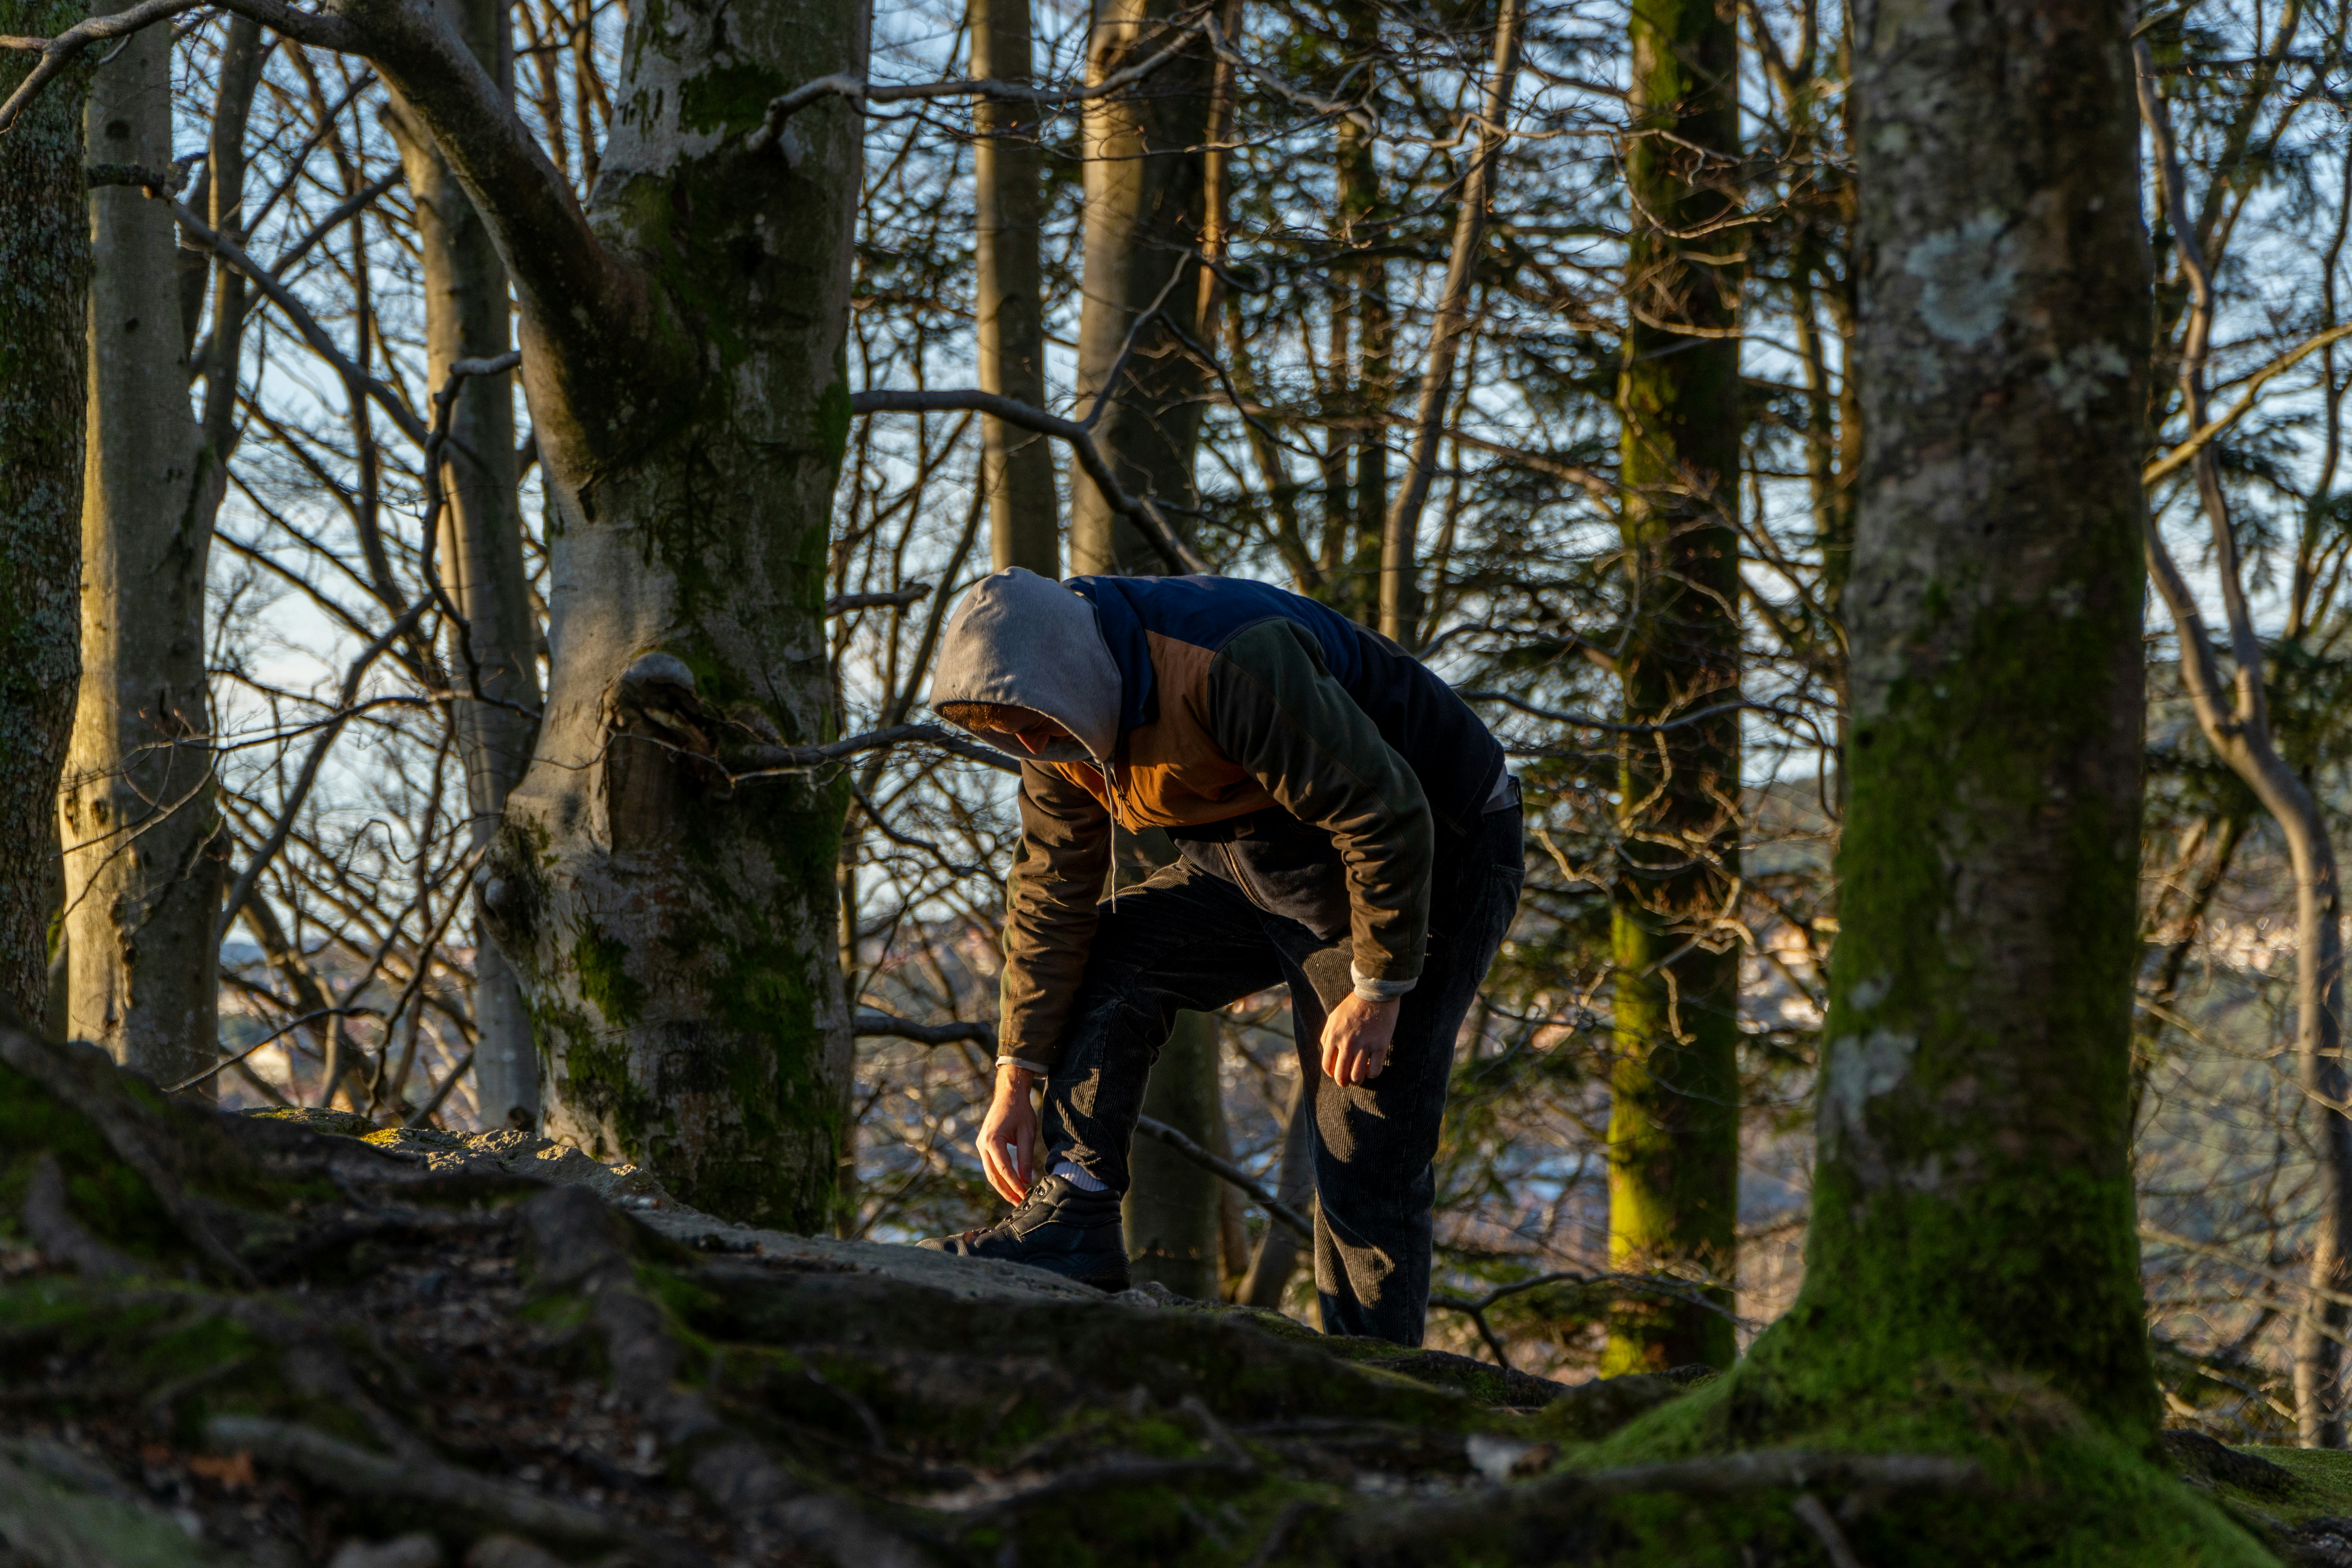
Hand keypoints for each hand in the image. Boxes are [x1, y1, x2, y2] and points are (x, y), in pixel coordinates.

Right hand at [978, 1064, 1039, 1203]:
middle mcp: (982, 1144)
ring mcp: (980, 1145)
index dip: (1014, 1184)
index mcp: (992, 1140)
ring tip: (1016, 1198)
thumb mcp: (1027, 1133)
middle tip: (1019, 1203)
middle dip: (1006, 1191)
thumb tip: (1027, 1180)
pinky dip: (1000, 1176)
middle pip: (993, 1175)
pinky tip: (1010, 1184)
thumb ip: (1026, 1157)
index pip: (1004, 1169)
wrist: (1009, 1094)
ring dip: (1002, 1186)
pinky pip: (990, 1165)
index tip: (1024, 1196)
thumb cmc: (1020, 1110)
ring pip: (990, 1172)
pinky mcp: (984, 1145)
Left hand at [1321, 994, 1400, 1085]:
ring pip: (1357, 1077)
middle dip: (1344, 1082)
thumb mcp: (1333, 1018)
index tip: (1338, 1073)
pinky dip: (1373, 1074)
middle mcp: (1347, 1043)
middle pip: (1341, 1076)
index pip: (1327, 1066)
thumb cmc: (1352, 1006)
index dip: (1332, 1074)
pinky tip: (1372, 1068)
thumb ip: (1327, 1037)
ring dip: (1358, 1080)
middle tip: (1348, 1080)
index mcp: (1333, 1037)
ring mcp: (1364, 1045)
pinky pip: (1375, 1070)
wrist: (1374, 994)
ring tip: (1361, 1074)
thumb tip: (1327, 1055)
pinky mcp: (1380, 1045)